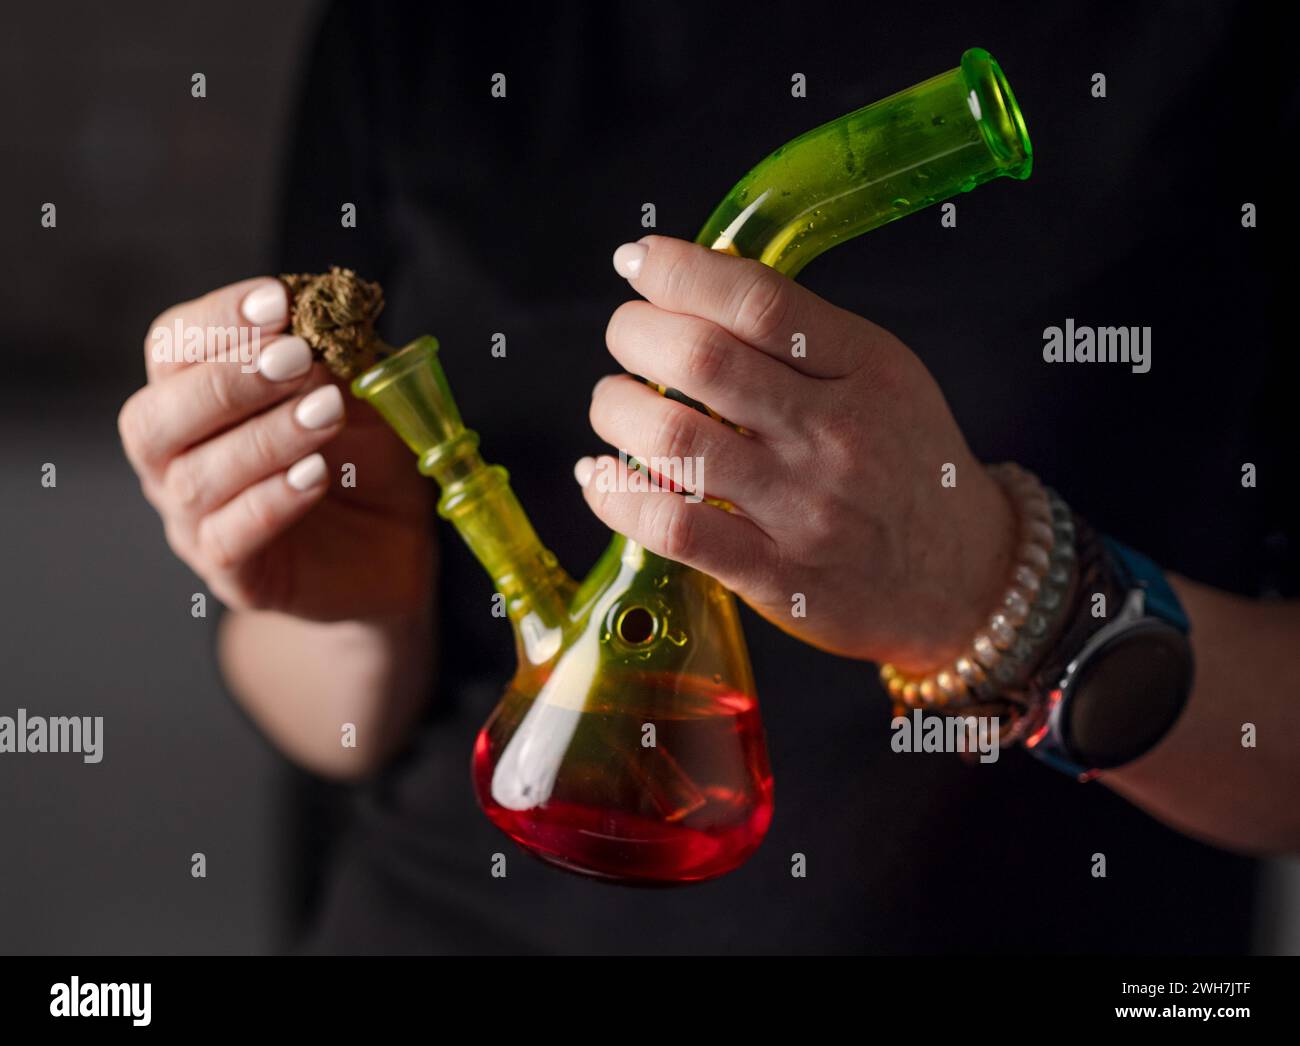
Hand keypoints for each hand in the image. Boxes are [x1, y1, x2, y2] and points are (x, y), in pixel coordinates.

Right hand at [119, 277, 433, 620]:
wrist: (392, 548)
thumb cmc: (363, 462)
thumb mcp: (360, 398)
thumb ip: (335, 361)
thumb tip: (323, 315)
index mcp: (192, 401)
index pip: (171, 348)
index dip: (217, 320)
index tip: (277, 301)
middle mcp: (174, 461)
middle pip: (155, 416)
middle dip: (227, 380)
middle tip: (297, 358)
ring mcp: (195, 522)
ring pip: (197, 479)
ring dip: (265, 437)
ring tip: (326, 413)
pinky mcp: (233, 575)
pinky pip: (230, 538)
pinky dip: (272, 500)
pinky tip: (316, 475)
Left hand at [576, 236, 1016, 671]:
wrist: (963, 577)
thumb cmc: (907, 465)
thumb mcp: (883, 375)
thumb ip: (801, 335)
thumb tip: (693, 286)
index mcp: (863, 368)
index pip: (757, 299)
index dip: (678, 270)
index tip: (638, 262)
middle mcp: (833, 434)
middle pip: (701, 359)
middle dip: (632, 334)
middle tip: (624, 337)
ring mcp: (804, 509)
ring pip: (673, 440)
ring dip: (615, 410)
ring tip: (613, 405)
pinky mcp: (776, 575)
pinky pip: (672, 527)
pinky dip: (615, 494)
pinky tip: (599, 475)